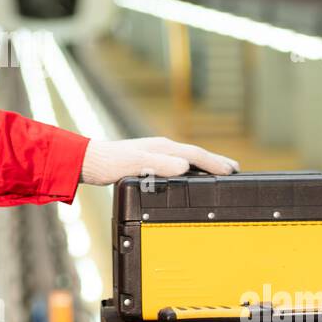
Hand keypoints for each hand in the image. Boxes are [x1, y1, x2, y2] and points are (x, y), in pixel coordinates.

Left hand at [79, 136, 238, 185]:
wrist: (86, 161)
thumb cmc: (107, 163)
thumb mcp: (134, 165)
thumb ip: (158, 165)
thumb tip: (184, 167)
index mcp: (162, 147)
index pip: (195, 155)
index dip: (214, 164)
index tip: (231, 172)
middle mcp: (161, 147)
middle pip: (195, 154)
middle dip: (215, 161)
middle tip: (235, 170)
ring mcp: (154, 153)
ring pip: (186, 158)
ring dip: (204, 165)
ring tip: (218, 172)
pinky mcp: (147, 161)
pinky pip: (176, 163)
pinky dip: (189, 168)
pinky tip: (188, 174)